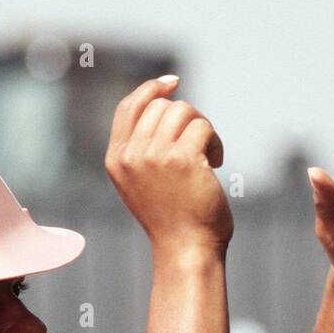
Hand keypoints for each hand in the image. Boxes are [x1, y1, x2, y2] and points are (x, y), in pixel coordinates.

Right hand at [104, 76, 231, 254]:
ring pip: (184, 112)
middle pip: (162, 107)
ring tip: (210, 156)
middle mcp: (131, 155)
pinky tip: (217, 163)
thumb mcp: (143, 183)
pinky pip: (203, 128)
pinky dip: (216, 143)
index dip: (151, 89)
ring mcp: (155, 156)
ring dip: (203, 130)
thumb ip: (142, 149)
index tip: (172, 83)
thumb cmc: (172, 219)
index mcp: (116, 159)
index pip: (129, 107)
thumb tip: (165, 105)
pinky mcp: (183, 159)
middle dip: (188, 119)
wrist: (186, 249)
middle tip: (202, 145)